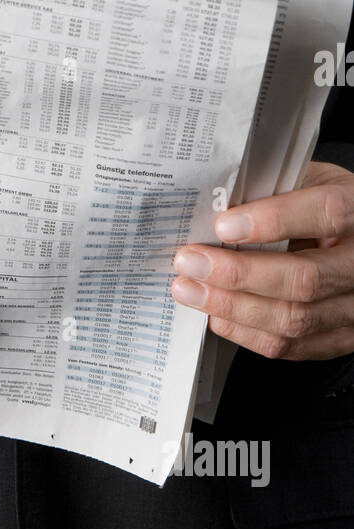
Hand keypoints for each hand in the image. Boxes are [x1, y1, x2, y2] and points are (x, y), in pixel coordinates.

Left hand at [170, 162, 353, 359]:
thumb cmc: (323, 204)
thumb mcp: (308, 181)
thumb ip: (272, 192)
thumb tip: (214, 210)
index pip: (326, 214)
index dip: (273, 220)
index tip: (224, 225)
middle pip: (304, 280)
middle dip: (237, 275)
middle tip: (191, 263)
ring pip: (294, 320)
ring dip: (232, 308)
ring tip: (192, 291)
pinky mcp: (343, 337)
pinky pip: (293, 347)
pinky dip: (247, 333)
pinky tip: (219, 315)